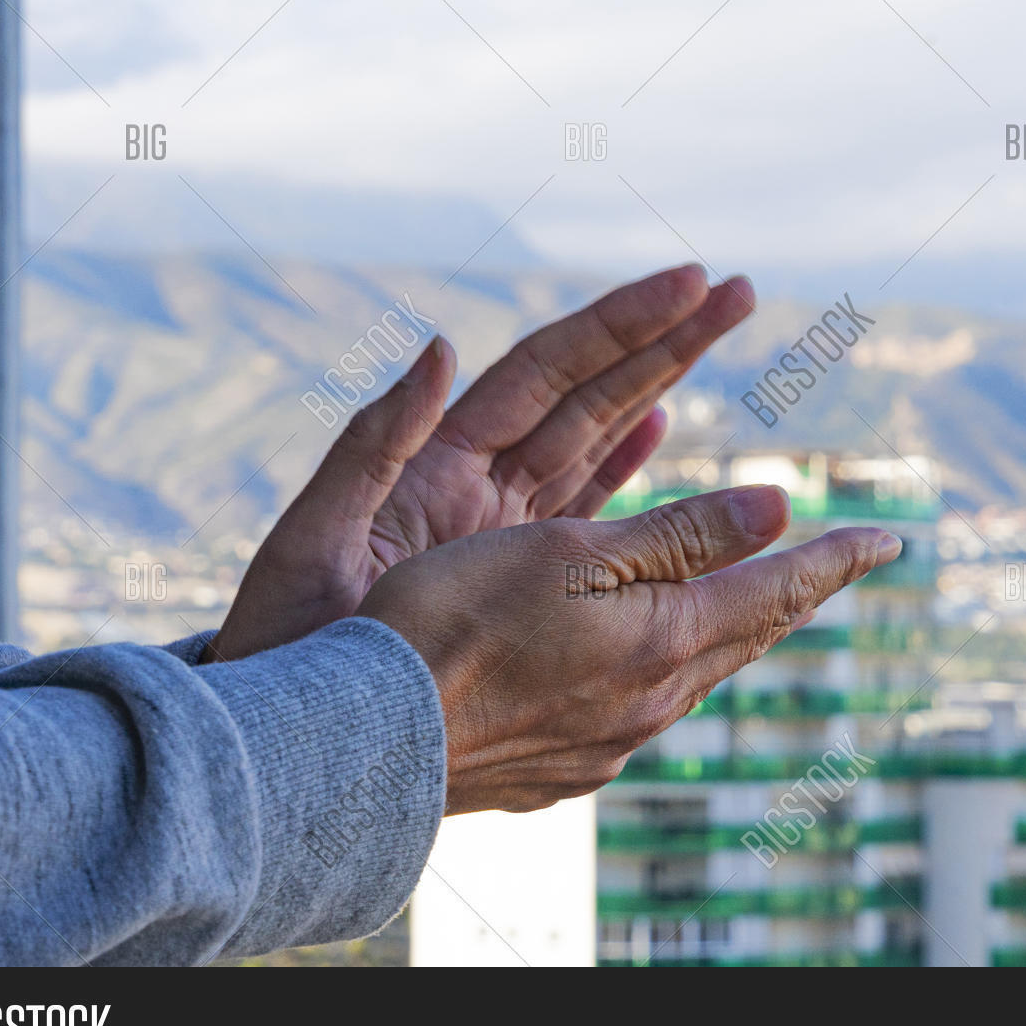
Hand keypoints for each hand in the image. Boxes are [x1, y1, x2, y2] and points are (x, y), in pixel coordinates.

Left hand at [208, 264, 754, 660]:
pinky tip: (659, 431)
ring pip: (596, 445)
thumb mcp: (314, 541)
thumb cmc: (287, 646)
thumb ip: (373, 445)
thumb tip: (437, 348)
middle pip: (587, 395)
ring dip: (656, 390)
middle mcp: (477, 486)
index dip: (619, 325)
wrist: (297, 743)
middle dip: (662, 341)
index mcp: (437, 466)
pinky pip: (582, 517)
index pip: (546, 373)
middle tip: (737, 292)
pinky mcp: (514, 581)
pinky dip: (620, 470)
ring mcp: (499, 531)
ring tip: (716, 337)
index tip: (690, 282)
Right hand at [356, 486, 902, 813]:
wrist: (370, 744)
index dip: (836, 559)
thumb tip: (780, 508)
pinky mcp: (568, 768)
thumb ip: (680, 536)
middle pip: (748, 637)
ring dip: (734, 632)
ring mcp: (611, 744)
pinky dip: (670, 667)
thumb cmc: (458, 625)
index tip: (890, 538)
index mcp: (665, 640)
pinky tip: (650, 666)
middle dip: (795, 593)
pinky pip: (645, 707)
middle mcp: (654, 702)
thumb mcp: (574, 556)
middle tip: (836, 566)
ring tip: (755, 605)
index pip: (779, 590)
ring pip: (698, 675)